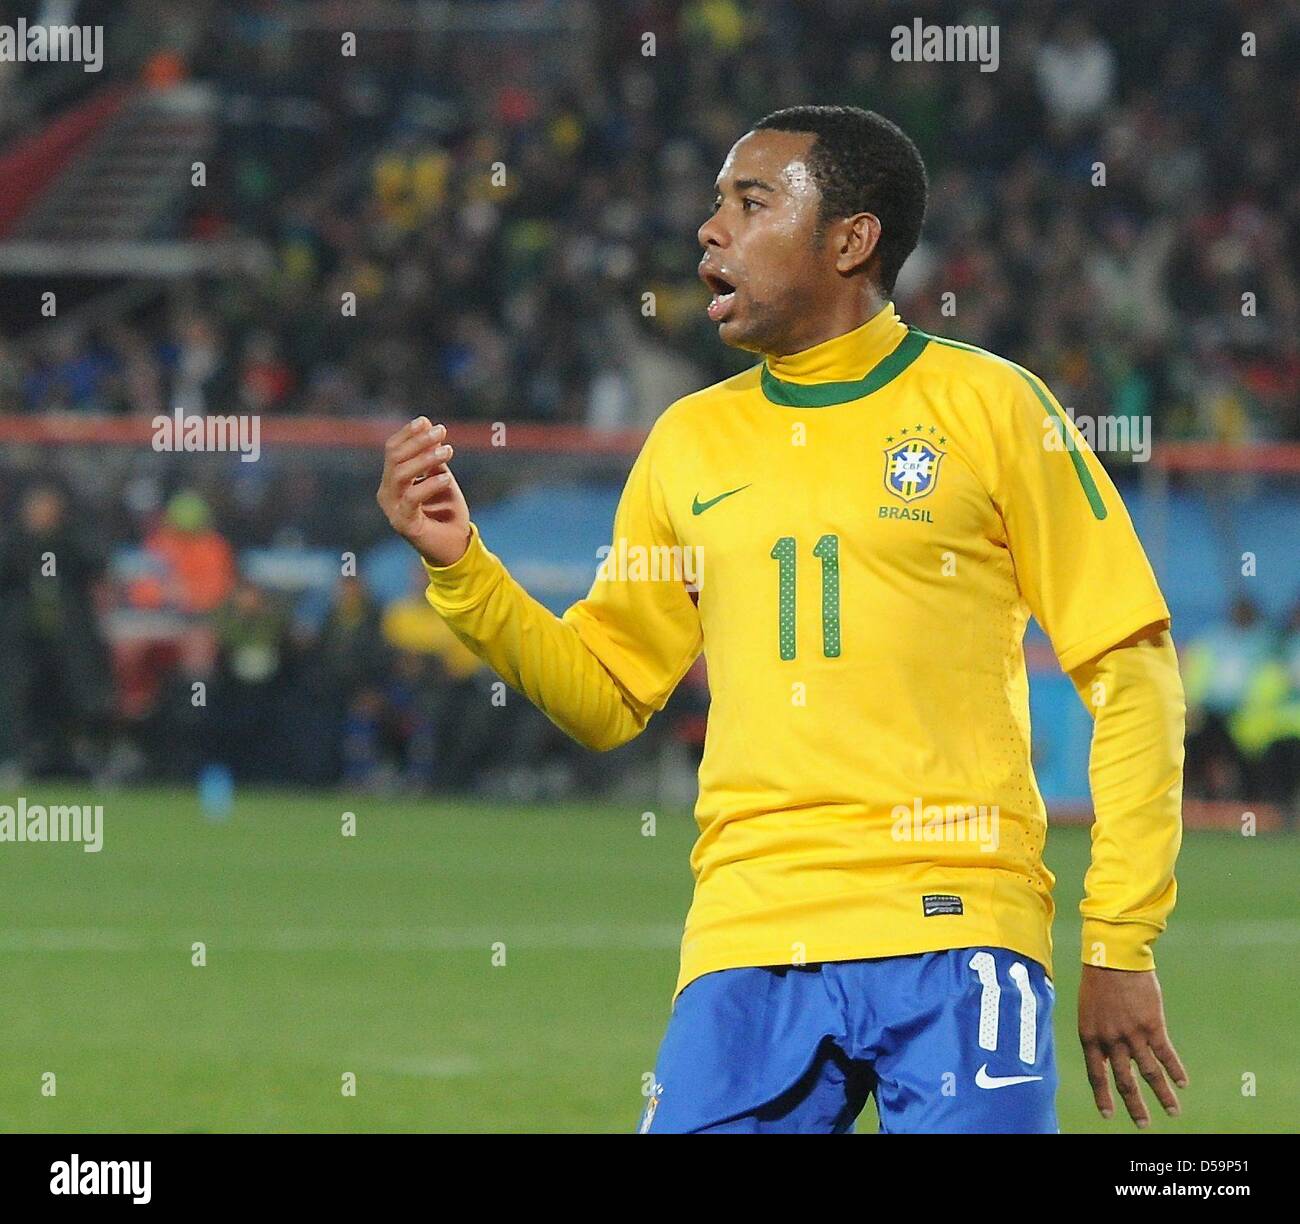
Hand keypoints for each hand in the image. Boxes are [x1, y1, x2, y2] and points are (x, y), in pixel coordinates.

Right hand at [376, 417, 471, 566]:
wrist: (454, 547)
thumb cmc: (446, 512)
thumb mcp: (441, 479)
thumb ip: (434, 460)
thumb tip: (431, 430)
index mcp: (392, 481)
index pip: (392, 450)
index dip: (408, 434)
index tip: (427, 421)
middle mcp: (387, 493)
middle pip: (394, 458)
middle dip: (418, 441)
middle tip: (442, 431)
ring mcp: (392, 509)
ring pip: (400, 474)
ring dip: (425, 459)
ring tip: (448, 451)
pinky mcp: (404, 524)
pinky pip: (412, 497)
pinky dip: (430, 484)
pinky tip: (447, 477)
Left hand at [1078, 964, 1187, 1127]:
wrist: (1112, 957)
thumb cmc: (1098, 979)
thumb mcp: (1088, 1008)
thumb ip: (1099, 1031)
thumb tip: (1110, 1050)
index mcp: (1090, 1036)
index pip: (1096, 1075)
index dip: (1103, 1096)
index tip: (1108, 1115)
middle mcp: (1110, 1040)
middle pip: (1124, 1081)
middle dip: (1135, 1105)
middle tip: (1143, 1124)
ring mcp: (1132, 1034)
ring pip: (1149, 1073)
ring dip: (1162, 1095)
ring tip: (1173, 1112)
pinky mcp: (1152, 1025)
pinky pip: (1165, 1054)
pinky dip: (1175, 1070)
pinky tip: (1183, 1084)